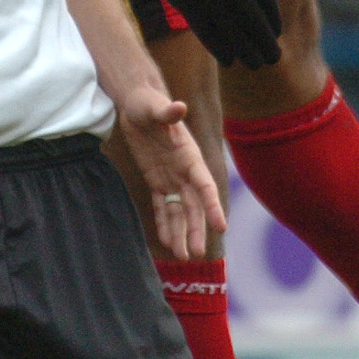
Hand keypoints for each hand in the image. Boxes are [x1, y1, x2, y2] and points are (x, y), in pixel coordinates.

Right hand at [111, 0, 282, 68]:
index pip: (267, 3)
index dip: (273, 21)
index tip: (275, 33)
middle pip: (256, 24)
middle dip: (266, 44)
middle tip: (273, 58)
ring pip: (235, 35)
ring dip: (247, 52)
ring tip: (254, 64)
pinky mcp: (188, 5)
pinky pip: (209, 35)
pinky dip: (221, 49)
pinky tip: (228, 59)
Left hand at [115, 81, 225, 258]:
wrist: (136, 104)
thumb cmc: (148, 102)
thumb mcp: (155, 106)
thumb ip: (167, 112)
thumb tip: (179, 107)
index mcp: (190, 155)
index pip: (205, 185)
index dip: (213, 205)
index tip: (221, 226)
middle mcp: (184, 170)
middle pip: (194, 205)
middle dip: (196, 228)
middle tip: (197, 253)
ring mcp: (171, 177)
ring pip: (179, 210)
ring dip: (181, 232)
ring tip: (183, 256)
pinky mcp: (156, 180)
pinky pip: (162, 205)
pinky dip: (164, 223)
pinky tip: (166, 241)